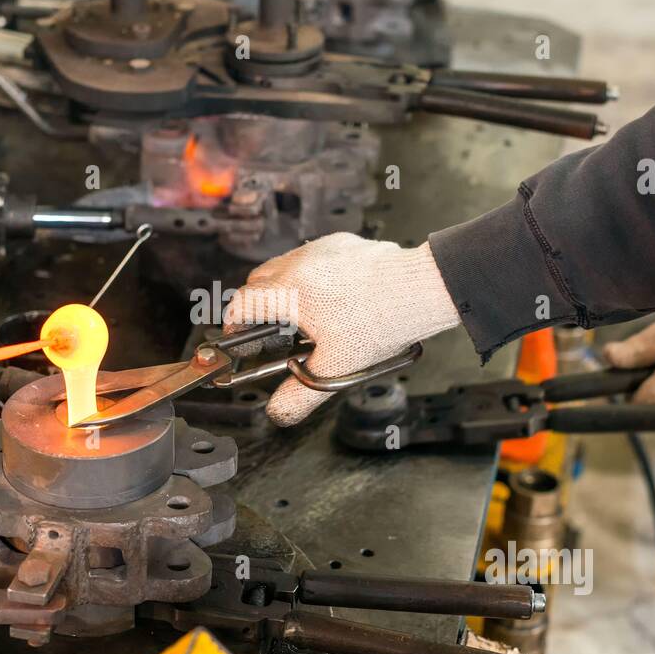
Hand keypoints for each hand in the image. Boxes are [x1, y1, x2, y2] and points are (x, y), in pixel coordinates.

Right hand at [223, 233, 460, 425]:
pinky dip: (310, 276)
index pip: (242, 304)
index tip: (237, 336)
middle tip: (268, 330)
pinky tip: (329, 299)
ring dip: (282, 289)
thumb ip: (301, 394)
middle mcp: (300, 264)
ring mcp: (320, 249)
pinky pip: (311, 256)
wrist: (421, 290)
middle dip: (256, 305)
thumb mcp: (336, 368)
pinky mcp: (341, 242)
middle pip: (257, 281)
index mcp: (291, 293)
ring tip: (301, 317)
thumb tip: (278, 411)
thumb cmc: (383, 321)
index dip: (234, 323)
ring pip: (283, 266)